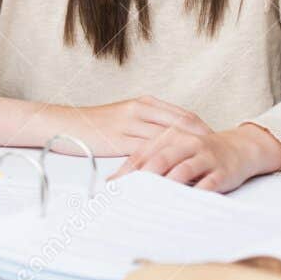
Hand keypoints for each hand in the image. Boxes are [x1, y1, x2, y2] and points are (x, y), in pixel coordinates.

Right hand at [57, 96, 210, 156]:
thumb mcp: (125, 119)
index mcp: (145, 103)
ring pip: (167, 139)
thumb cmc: (95, 125)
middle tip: (216, 156)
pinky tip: (172, 176)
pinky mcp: (119, 140)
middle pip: (181, 125)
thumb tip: (168, 141)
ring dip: (184, 154)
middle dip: (201, 141)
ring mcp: (131, 124)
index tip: (215, 142)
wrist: (64, 123)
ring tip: (201, 169)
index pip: (183, 115)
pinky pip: (147, 153)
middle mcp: (141, 110)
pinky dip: (162, 164)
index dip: (201, 129)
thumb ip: (146, 127)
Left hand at [112, 123, 280, 192]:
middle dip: (144, 177)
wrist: (239, 147)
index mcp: (172, 136)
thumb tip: (117, 181)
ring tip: (152, 202)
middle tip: (128, 194)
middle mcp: (188, 143)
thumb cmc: (200, 151)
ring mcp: (206, 156)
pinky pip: (208, 184)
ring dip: (167, 186)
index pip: (145, 151)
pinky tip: (185, 206)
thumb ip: (150, 160)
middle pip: (162, 158)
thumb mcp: (175, 149)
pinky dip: (196, 195)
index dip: (127, 169)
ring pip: (183, 170)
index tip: (111, 186)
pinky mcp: (222, 171)